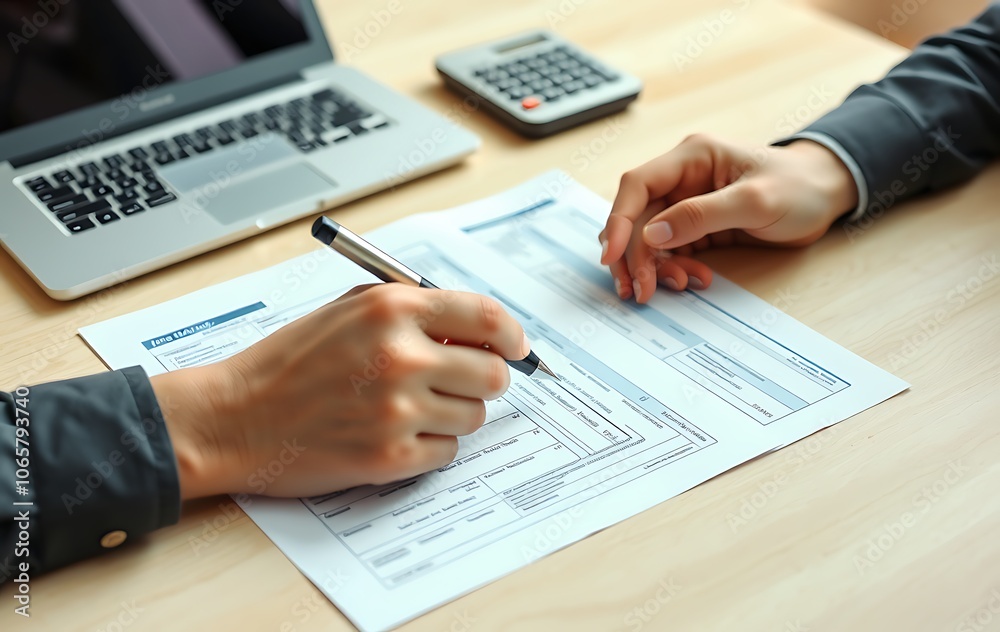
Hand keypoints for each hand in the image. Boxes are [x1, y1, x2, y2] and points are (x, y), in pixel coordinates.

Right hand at [151, 284, 528, 498]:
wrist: (234, 418)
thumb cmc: (287, 363)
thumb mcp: (346, 311)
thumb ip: (412, 310)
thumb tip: (473, 328)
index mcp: (392, 309)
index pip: (487, 317)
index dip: (513, 335)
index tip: (517, 347)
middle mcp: (401, 356)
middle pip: (494, 374)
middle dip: (483, 379)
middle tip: (458, 383)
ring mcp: (397, 409)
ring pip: (473, 416)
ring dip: (453, 414)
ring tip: (410, 408)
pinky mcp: (389, 456)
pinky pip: (447, 453)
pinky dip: (430, 446)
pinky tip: (393, 434)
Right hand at [599, 135, 858, 301]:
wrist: (826, 196)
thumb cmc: (798, 187)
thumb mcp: (755, 201)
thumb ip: (702, 215)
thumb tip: (652, 235)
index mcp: (691, 158)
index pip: (637, 186)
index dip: (618, 220)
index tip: (611, 256)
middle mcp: (682, 179)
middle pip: (636, 218)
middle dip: (634, 256)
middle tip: (638, 290)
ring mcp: (686, 203)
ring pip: (649, 239)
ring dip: (653, 267)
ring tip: (674, 287)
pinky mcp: (696, 226)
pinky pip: (670, 251)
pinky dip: (674, 269)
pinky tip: (692, 279)